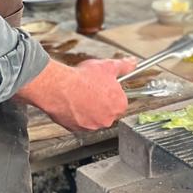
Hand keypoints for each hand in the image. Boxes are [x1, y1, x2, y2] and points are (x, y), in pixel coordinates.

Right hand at [15, 58, 131, 131]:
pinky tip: (73, 103)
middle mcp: (108, 119)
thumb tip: (132, 63)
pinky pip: (80, 123)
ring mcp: (92, 126)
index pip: (120, 101)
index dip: (111, 92)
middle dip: (101, 102)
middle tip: (91, 90)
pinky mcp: (77, 129)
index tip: (104, 87)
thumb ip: (124, 66)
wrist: (60, 87)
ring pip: (94, 118)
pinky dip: (77, 115)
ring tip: (81, 96)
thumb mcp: (107, 66)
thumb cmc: (82, 79)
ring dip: (89, 110)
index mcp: (119, 105)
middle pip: (108, 111)